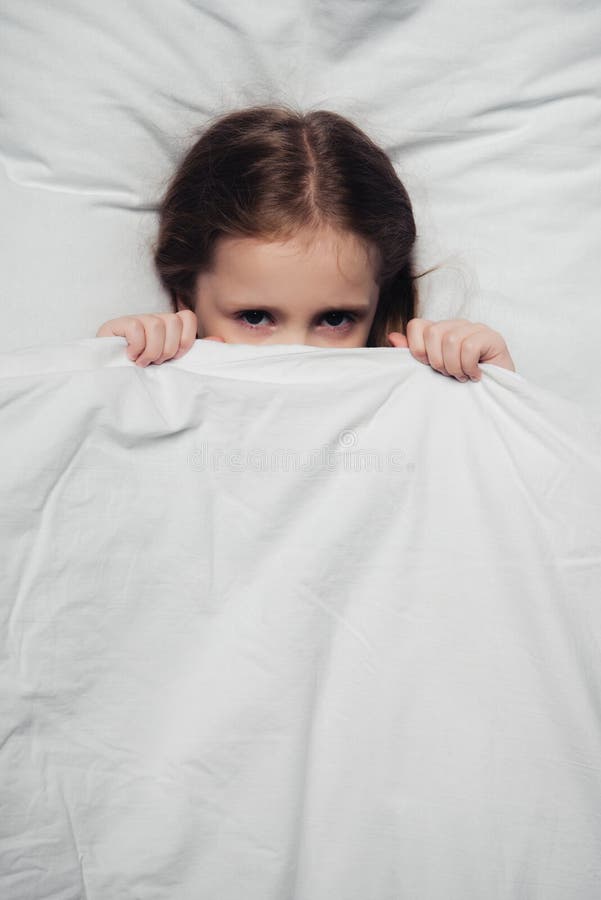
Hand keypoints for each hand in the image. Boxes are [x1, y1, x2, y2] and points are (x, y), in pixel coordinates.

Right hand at [96, 310, 220, 365]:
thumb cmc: (145, 373)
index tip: (175, 357)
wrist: (112, 378)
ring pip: (157, 325)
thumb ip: (194, 352)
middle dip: (167, 349)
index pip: (188, 317)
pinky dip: (136, 347)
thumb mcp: (173, 363)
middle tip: (155, 362)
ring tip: (142, 362)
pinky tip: (129, 356)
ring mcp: (136, 320)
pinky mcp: (118, 324)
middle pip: (173, 322)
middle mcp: (154, 320)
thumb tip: (219, 341)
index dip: (186, 339)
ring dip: (152, 351)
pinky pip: (136, 328)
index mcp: (169, 327)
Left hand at [387, 318, 514, 381]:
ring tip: (462, 376)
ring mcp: (476, 329)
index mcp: (440, 331)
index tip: (428, 366)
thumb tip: (392, 337)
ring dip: (454, 366)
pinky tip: (475, 375)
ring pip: (451, 340)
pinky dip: (469, 367)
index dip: (417, 349)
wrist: (493, 397)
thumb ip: (413, 353)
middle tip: (449, 374)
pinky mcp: (493, 337)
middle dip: (438, 361)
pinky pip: (470, 347)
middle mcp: (457, 325)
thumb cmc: (461, 383)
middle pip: (433, 333)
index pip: (417, 325)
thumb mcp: (432, 370)